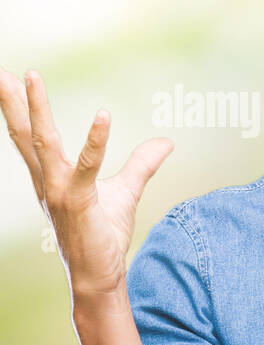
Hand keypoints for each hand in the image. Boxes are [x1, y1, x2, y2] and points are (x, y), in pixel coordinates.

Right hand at [0, 69, 172, 297]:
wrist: (101, 274)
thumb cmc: (105, 235)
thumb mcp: (125, 191)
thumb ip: (142, 164)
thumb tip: (166, 142)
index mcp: (50, 177)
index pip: (29, 137)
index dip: (17, 109)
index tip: (5, 79)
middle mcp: (47, 181)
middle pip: (25, 133)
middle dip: (12, 101)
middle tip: (1, 70)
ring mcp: (58, 191)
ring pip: (43, 142)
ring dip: (37, 108)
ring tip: (30, 76)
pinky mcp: (78, 202)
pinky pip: (87, 167)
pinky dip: (96, 141)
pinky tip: (104, 115)